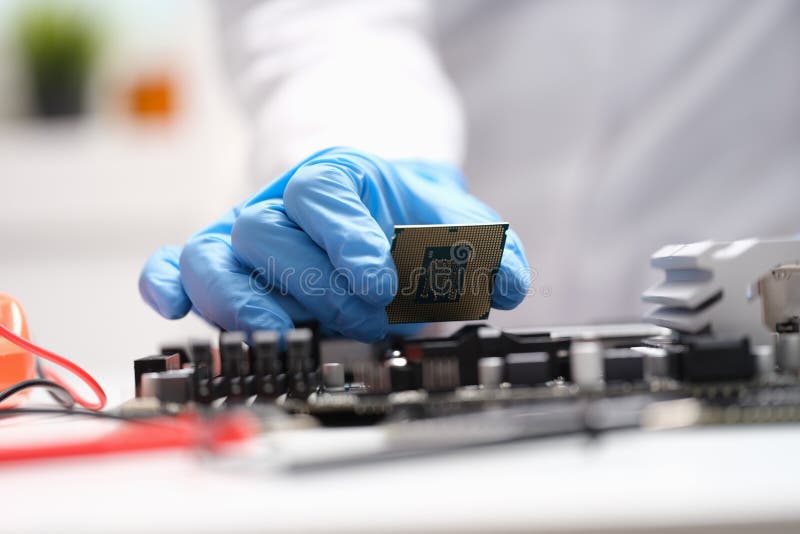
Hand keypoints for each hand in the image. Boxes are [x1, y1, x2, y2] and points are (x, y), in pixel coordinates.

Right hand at [139, 147, 529, 341]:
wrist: (370, 213)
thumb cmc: (406, 220)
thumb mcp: (455, 224)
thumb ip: (489, 251)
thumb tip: (511, 285)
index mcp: (337, 177)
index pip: (324, 195)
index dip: (346, 239)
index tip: (380, 281)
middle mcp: (281, 203)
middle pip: (267, 233)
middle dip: (315, 287)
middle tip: (365, 319)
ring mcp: (243, 236)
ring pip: (212, 258)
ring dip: (247, 304)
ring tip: (288, 335)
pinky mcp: (219, 267)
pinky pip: (175, 267)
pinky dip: (168, 286)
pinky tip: (175, 309)